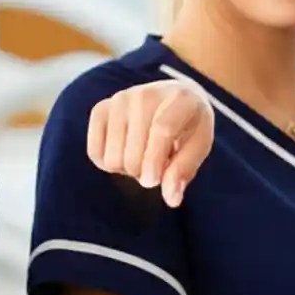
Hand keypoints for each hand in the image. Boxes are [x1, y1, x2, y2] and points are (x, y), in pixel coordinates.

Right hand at [86, 79, 214, 207]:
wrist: (171, 97)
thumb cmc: (188, 125)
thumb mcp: (199, 145)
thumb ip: (184, 169)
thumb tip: (172, 199)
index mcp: (180, 99)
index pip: (162, 130)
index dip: (155, 161)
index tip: (152, 183)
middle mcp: (146, 95)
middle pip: (133, 154)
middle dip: (145, 172)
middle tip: (158, 165)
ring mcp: (120, 100)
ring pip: (113, 158)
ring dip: (127, 169)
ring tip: (143, 156)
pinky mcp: (101, 108)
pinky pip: (95, 153)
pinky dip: (108, 164)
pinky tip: (124, 153)